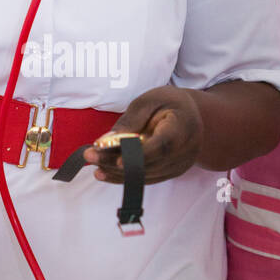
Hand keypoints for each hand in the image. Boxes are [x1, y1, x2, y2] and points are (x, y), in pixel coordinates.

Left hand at [82, 86, 203, 184]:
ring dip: (116, 171)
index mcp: (184, 127)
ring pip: (146, 174)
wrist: (190, 115)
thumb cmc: (168, 103)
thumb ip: (131, 121)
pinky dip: (124, 176)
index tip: (117, 159)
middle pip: (150, 163)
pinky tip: (103, 172)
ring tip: (92, 161)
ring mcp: (180, 165)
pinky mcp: (171, 173)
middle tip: (89, 155)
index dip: (140, 155)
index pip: (163, 146)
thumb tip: (106, 141)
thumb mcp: (149, 101)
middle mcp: (186, 151)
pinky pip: (146, 178)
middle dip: (117, 162)